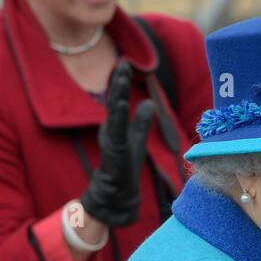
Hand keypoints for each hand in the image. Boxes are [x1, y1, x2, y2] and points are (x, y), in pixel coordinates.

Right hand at [79, 60, 157, 228]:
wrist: (116, 197)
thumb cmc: (124, 168)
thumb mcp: (136, 140)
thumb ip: (142, 121)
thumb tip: (149, 102)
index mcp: (116, 126)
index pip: (119, 100)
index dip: (121, 82)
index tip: (125, 63)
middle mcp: (111, 132)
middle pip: (115, 103)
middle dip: (118, 84)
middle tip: (123, 63)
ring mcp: (112, 143)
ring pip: (114, 116)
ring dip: (118, 97)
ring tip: (121, 80)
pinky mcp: (114, 156)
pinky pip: (117, 136)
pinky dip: (119, 120)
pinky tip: (122, 107)